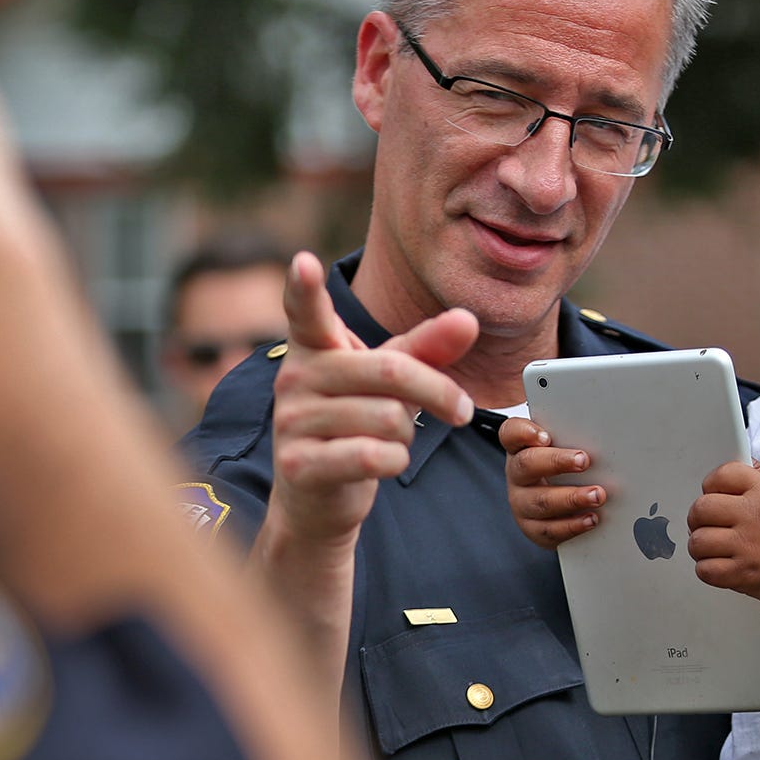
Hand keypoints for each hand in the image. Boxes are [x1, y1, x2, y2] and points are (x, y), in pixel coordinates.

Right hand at [265, 253, 477, 546]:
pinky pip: (372, 456)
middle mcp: (295, 377)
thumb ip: (426, 348)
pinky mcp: (298, 464)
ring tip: (393, 439)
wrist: (316, 497)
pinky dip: (395, 461)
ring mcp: (291, 421)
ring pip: (387, 418)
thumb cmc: (356, 424)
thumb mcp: (391, 382)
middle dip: (438, 393)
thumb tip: (468, 318)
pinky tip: (384, 462)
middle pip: (390, 371)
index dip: (304, 287)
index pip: (306, 311)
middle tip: (462, 410)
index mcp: (314, 347)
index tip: (304, 262)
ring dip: (409, 434)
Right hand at [502, 418, 603, 547]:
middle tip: (583, 460)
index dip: (525, 433)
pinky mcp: (533, 528)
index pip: (511, 434)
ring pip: (541, 501)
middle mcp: (517, 476)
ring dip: (572, 497)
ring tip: (597, 495)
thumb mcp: (563, 448)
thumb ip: (573, 438)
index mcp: (520, 449)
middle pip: (527, 465)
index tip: (546, 436)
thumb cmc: (561, 468)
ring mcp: (522, 503)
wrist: (556, 504)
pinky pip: (550, 530)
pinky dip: (573, 525)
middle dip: (557, 462)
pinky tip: (591, 518)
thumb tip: (604, 434)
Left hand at [688, 461, 759, 604]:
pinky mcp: (744, 574)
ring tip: (711, 546)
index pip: (721, 475)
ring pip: (698, 541)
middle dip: (698, 517)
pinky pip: (705, 570)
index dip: (711, 485)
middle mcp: (753, 516)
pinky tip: (718, 564)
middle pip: (701, 508)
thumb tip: (742, 463)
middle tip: (705, 523)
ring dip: (700, 545)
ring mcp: (747, 546)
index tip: (713, 494)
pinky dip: (706, 569)